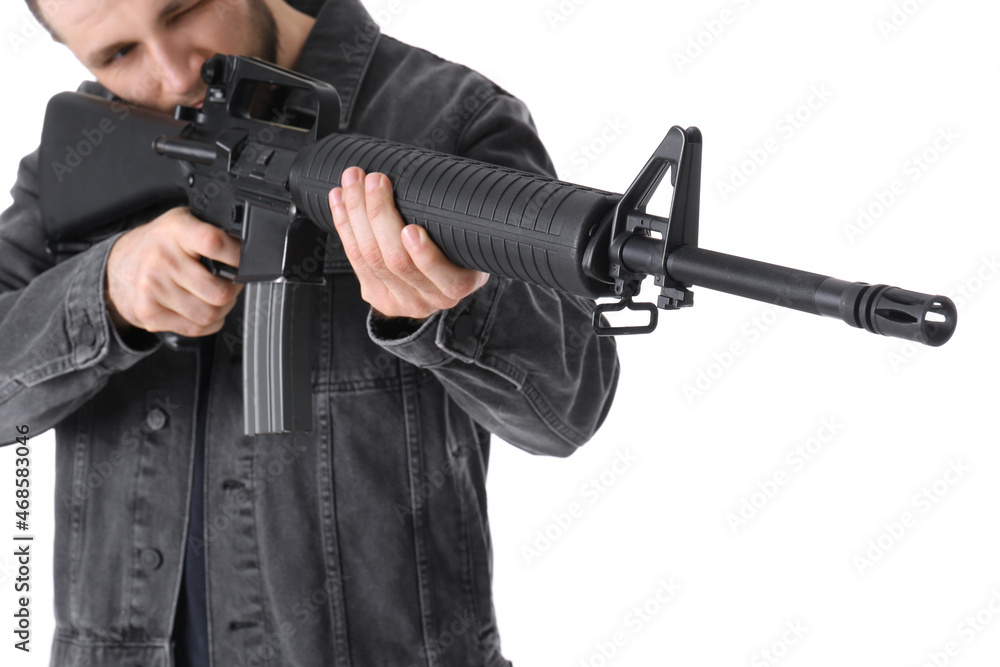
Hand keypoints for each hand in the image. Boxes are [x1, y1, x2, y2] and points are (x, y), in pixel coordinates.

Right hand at [105, 207, 243, 336]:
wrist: (117, 266)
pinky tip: (201, 308)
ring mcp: (154, 288)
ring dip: (222, 309)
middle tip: (230, 283)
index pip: (214, 243)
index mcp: (176, 230)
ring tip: (216, 296)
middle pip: (219, 291)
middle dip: (233, 290)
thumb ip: (211, 231)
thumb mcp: (182, 222)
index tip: (243, 261)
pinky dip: (207, 323)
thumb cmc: (158, 245)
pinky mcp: (149, 313)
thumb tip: (245, 248)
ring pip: (210, 314)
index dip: (237, 256)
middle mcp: (163, 259)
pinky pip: (195, 328)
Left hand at [328, 167, 488, 319]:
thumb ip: (455, 224)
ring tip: (354, 181)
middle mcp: (427, 298)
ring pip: (369, 257)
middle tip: (376, 180)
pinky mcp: (375, 295)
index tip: (412, 229)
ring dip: (356, 213)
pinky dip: (344, 224)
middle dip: (380, 214)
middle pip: (395, 260)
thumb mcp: (468, 240)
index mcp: (457, 284)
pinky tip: (340, 201)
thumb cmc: (458, 247)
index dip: (423, 254)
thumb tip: (432, 185)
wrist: (441, 278)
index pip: (437, 273)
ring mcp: (398, 300)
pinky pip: (354, 259)